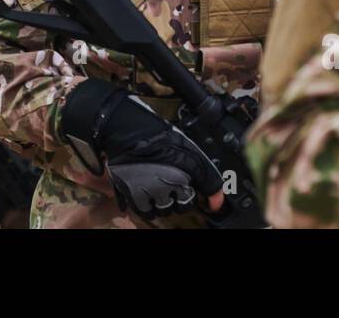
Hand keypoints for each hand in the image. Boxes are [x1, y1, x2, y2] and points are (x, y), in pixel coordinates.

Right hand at [60, 78, 224, 219]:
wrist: (121, 126)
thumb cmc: (154, 132)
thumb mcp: (187, 147)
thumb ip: (206, 176)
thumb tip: (217, 203)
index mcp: (183, 173)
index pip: (196, 198)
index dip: (195, 192)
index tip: (194, 189)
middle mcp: (166, 186)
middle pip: (180, 207)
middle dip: (180, 197)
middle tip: (173, 181)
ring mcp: (147, 191)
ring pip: (163, 211)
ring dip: (164, 202)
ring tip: (159, 185)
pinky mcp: (130, 194)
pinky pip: (145, 212)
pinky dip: (148, 205)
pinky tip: (147, 191)